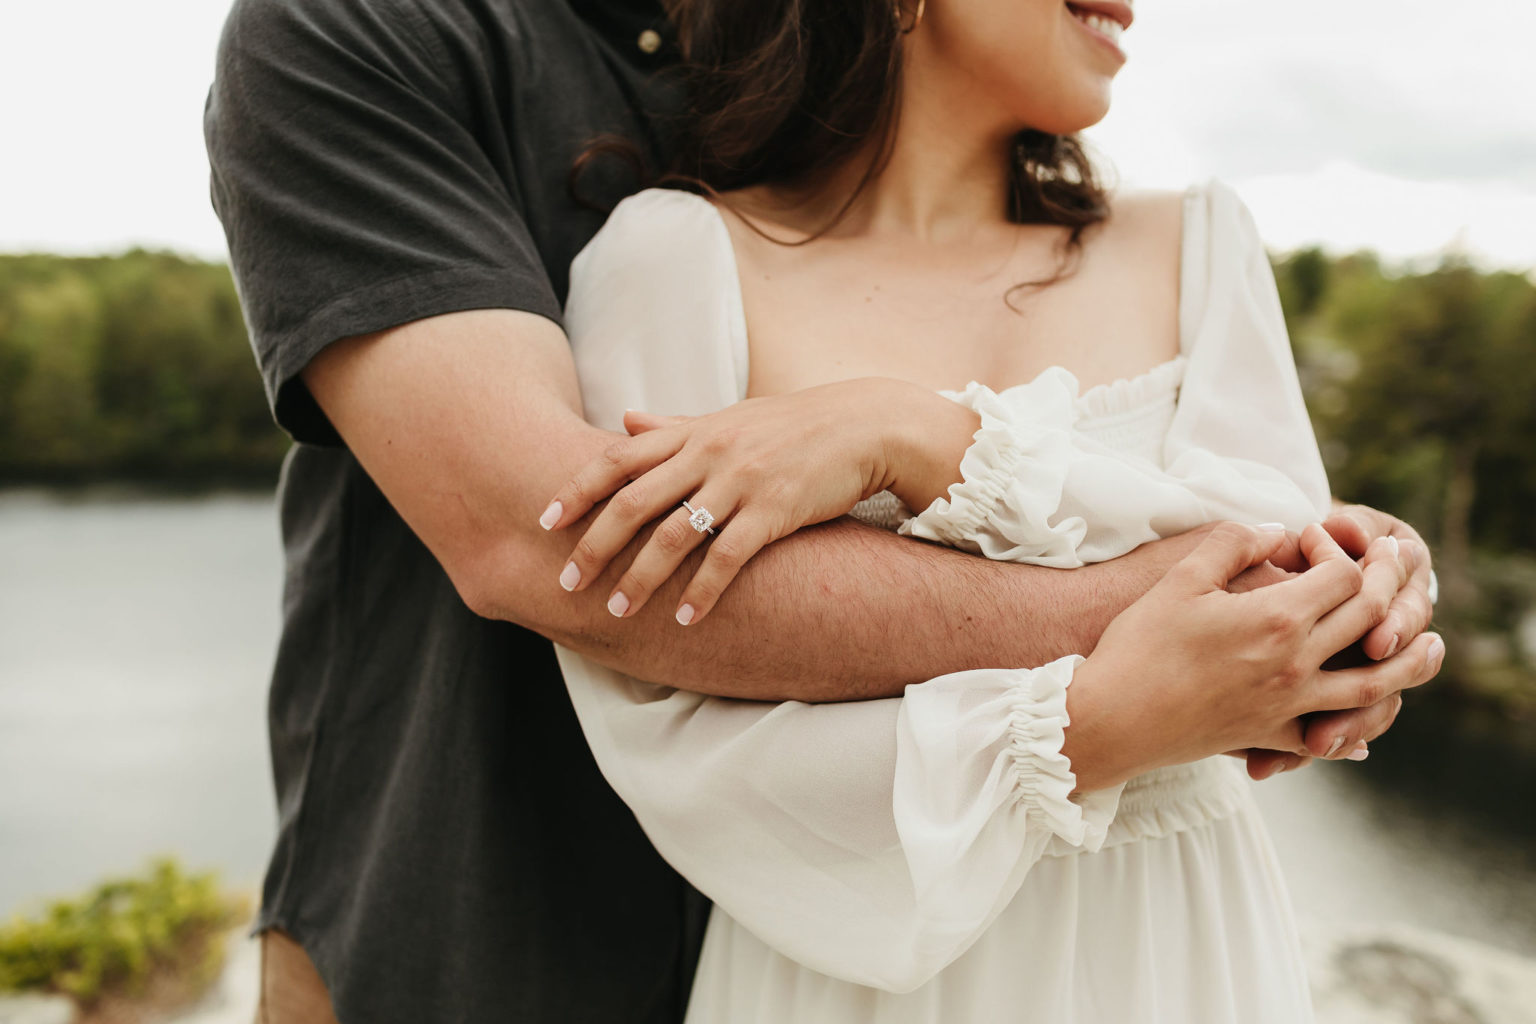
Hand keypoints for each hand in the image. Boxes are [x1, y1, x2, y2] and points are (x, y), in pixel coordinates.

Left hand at [538, 378, 976, 624]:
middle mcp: (708, 453)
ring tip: (615, 612)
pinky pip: (728, 558)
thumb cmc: (792, 426)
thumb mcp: (728, 419)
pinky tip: (684, 620)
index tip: (543, 521)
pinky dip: (702, 592)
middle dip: (594, 545)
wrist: (863, 425)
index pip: (617, 458)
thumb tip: (623, 420)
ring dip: (640, 578)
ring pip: (674, 534)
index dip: (576, 489)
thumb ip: (674, 426)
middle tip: (565, 582)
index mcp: (692, 432)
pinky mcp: (775, 510)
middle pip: (633, 502)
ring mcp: (741, 481)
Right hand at [1064, 523, 1444, 793]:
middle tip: (1394, 567)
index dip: (1340, 551)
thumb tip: (1274, 532)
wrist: (1113, 717)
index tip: (1315, 539)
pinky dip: (1352, 733)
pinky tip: (1362, 733)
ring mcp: (1288, 705)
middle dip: (1388, 588)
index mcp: (1277, 618)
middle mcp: (1295, 663)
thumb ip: (1232, 545)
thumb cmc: (1139, 644)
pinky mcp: (1270, 735)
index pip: (1344, 577)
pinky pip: (1327, 737)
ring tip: (1433, 648)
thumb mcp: (1180, 579)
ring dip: (1410, 664)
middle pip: (1369, 622)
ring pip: (1374, 687)